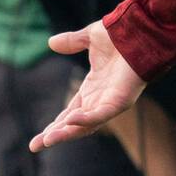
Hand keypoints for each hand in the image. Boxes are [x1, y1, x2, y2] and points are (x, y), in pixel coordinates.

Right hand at [29, 22, 145, 150]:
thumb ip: (72, 42)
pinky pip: (101, 115)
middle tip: (35, 146)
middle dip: (55, 135)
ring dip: (66, 133)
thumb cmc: (121, 33)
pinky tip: (70, 121)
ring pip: (86, 125)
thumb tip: (51, 42)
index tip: (38, 138)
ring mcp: (110, 102)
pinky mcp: (120, 101)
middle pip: (75, 124)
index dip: (55, 124)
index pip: (71, 112)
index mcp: (93, 88)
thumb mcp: (90, 38)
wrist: (140, 29)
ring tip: (46, 141)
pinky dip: (86, 119)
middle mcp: (100, 98)